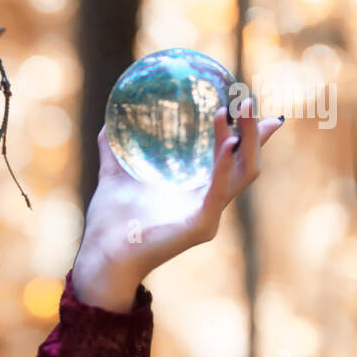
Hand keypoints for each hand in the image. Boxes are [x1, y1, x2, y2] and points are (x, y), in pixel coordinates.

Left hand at [74, 98, 284, 299]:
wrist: (101, 256)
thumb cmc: (110, 223)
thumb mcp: (115, 176)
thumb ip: (114, 150)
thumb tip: (108, 122)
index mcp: (196, 192)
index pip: (233, 159)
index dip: (249, 135)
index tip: (254, 105)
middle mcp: (208, 203)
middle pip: (247, 163)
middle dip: (253, 131)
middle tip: (246, 99)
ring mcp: (208, 215)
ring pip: (243, 174)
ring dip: (244, 140)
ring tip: (235, 110)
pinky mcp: (200, 226)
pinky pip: (219, 192)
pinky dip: (226, 167)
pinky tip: (228, 143)